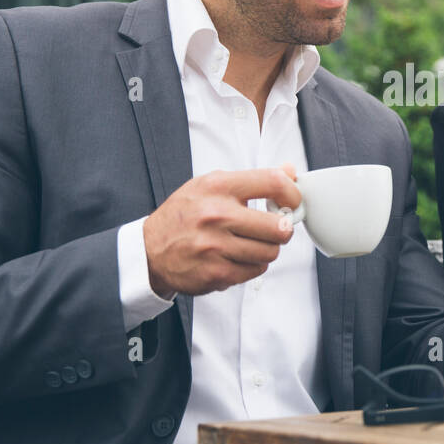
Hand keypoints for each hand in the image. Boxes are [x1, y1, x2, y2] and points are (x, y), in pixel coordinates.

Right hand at [142, 164, 300, 295]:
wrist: (150, 250)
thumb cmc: (184, 215)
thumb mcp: (211, 185)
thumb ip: (252, 179)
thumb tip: (290, 170)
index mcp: (218, 187)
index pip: (273, 182)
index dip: (293, 193)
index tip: (293, 201)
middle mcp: (216, 215)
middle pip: (279, 226)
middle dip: (282, 229)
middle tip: (275, 228)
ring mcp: (216, 246)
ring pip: (270, 252)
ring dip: (266, 249)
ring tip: (251, 243)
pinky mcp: (216, 273)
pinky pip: (255, 271)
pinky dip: (252, 266)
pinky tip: (237, 257)